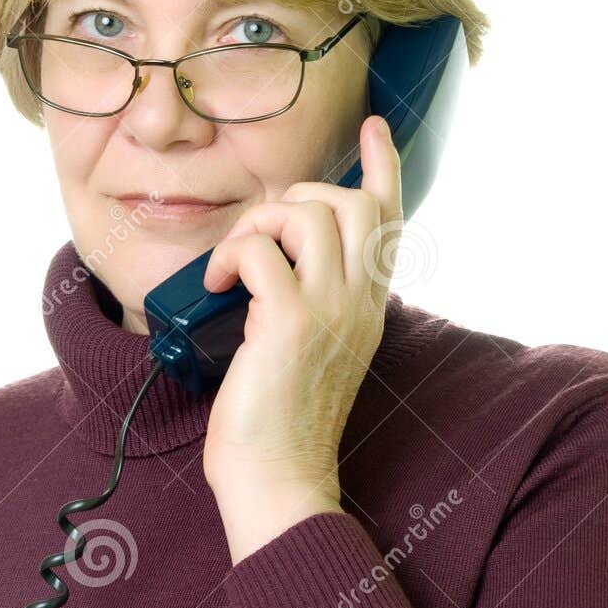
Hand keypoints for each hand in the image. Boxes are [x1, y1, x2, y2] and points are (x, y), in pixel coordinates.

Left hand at [201, 114, 403, 563]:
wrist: (279, 481)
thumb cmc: (280, 423)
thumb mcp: (311, 351)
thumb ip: (311, 302)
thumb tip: (272, 260)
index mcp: (369, 307)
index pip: (390, 221)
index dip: (383, 167)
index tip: (374, 127)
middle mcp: (361, 303)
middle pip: (353, 202)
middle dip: (298, 197)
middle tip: (259, 236)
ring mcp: (332, 310)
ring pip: (306, 213)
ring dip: (256, 224)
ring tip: (233, 266)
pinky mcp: (291, 323)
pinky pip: (259, 250)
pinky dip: (229, 255)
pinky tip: (217, 285)